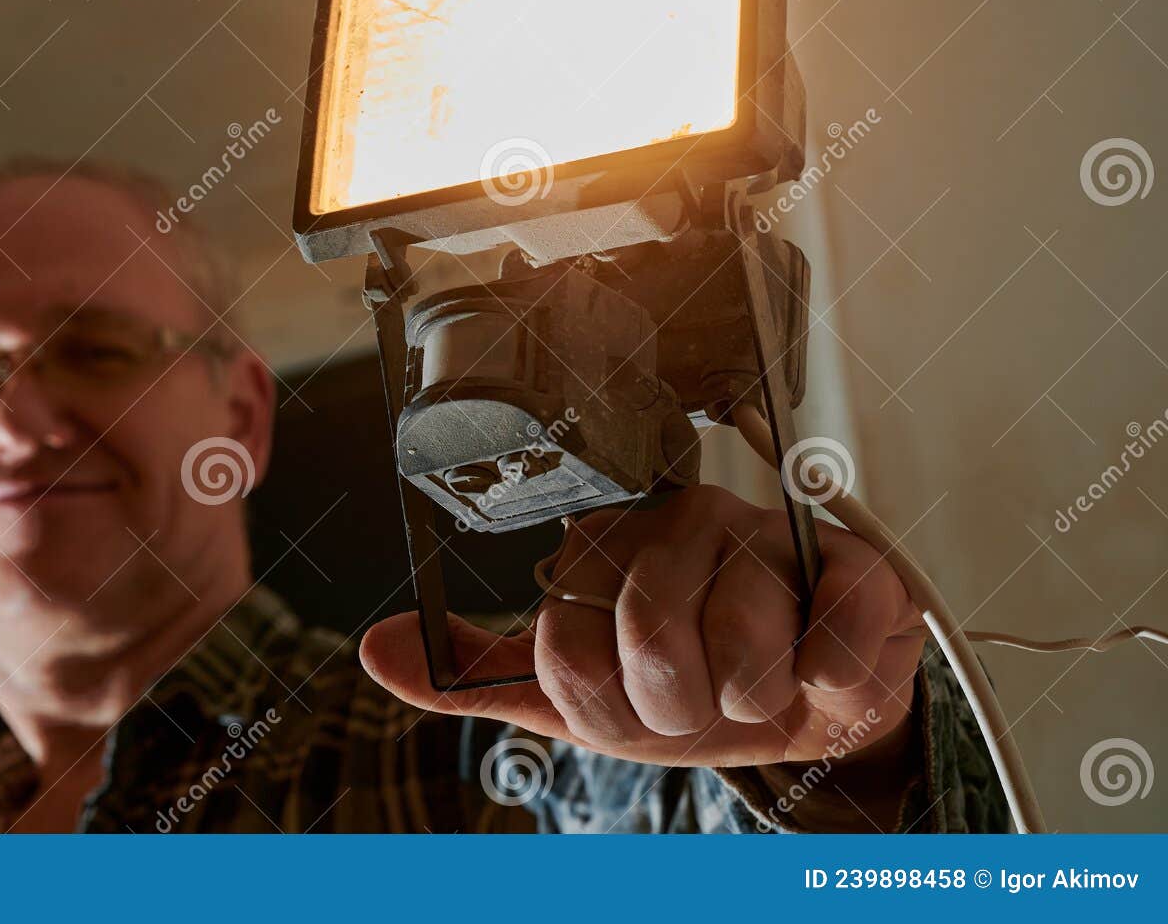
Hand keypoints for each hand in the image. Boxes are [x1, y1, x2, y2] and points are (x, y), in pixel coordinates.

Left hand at [360, 485, 924, 773]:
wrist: (811, 708)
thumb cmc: (694, 687)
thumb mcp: (580, 696)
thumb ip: (481, 675)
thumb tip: (376, 650)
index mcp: (602, 549)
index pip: (568, 649)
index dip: (611, 706)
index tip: (638, 698)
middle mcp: (678, 524)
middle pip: (651, 646)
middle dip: (681, 707)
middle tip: (704, 691)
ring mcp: (767, 536)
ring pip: (741, 651)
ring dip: (755, 699)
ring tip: (764, 673)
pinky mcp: (857, 565)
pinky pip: (832, 646)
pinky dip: (831, 683)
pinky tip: (821, 664)